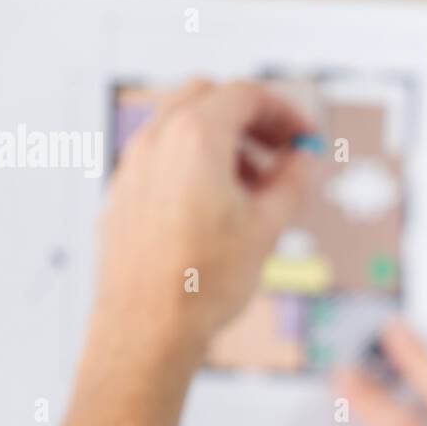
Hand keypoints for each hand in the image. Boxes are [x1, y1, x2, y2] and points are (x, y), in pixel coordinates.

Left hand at [96, 79, 313, 346]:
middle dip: (250, 117)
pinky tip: (215, 204)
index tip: (303, 134)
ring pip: (180, 125)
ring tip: (252, 184)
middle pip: (208, 97)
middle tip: (280, 148)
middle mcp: (156, 142)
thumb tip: (304, 160)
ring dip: (221, 139)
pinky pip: (161, 157)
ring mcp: (133, 167)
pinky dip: (192, 161)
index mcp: (195, 138)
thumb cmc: (199, 284)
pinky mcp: (122, 194)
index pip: (246, 96)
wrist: (147, 329)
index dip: (284, 110)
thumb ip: (292, 181)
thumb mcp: (267, 227)